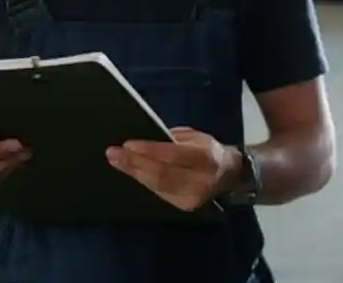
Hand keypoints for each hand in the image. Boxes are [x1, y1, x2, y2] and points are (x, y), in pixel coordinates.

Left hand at [106, 127, 240, 211]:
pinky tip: (132, 172)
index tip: (127, 144)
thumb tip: (144, 142)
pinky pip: (159, 192)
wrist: (229, 175)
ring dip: (134, 173)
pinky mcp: (185, 206)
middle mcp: (200, 179)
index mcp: (205, 156)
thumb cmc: (207, 149)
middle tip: (113, 154)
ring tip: (116, 162)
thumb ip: (172, 139)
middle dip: (134, 163)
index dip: (148, 151)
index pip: (172, 155)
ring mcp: (193, 196)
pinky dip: (144, 181)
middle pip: (161, 173)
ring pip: (157, 185)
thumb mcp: (194, 136)